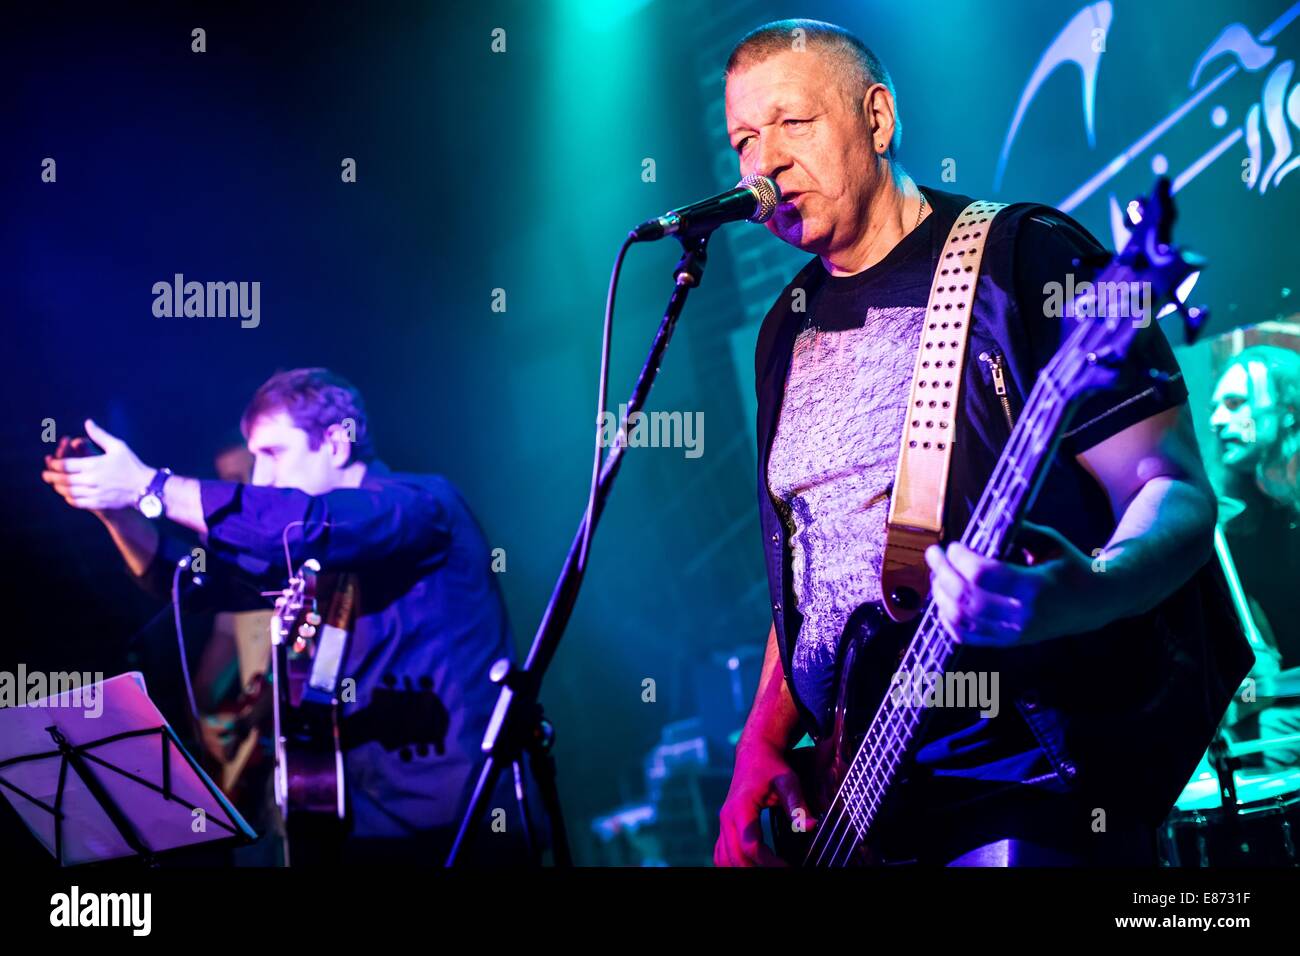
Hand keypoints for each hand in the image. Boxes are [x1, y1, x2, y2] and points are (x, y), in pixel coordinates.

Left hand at [42, 419, 154, 512]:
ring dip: (58, 488)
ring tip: (54, 483)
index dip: (54, 464)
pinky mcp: (99, 503)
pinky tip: (67, 495)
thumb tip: (88, 422)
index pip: (65, 465)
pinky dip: (69, 498)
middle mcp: (92, 480)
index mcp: (94, 465)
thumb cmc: (132, 465)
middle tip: (45, 474)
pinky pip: (77, 502)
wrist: (145, 487)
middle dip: (51, 477)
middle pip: (63, 479)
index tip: (50, 462)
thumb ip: (100, 435)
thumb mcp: (118, 446)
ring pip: (68, 492)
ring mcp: (95, 493)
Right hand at [714, 739, 811, 866]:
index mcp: (741, 809)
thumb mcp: (788, 781)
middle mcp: (726, 818)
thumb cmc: (772, 766)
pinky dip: (732, 864)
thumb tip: (811, 826)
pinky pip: (721, 853)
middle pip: (736, 858)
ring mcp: (722, 823)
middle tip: (784, 870)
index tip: (789, 868)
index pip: (751, 846)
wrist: (754, 753)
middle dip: (758, 870)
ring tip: (769, 869)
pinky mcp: (724, 826)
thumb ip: (797, 805)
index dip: (769, 863)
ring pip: (724, 859)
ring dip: (743, 869)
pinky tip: (750, 867)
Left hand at [923, 520, 1106, 645]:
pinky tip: (943, 600)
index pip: (982, 573)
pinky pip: (966, 636)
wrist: (1094, 602)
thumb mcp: (1049, 541)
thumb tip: (981, 522)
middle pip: (965, 595)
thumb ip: (1016, 530)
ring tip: (936, 575)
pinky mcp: (1008, 642)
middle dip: (941, 572)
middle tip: (933, 554)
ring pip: (960, 618)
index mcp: (1034, 586)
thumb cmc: (1069, 566)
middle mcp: (1022, 614)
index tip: (952, 545)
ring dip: (940, 594)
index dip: (960, 558)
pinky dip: (947, 619)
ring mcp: (1014, 633)